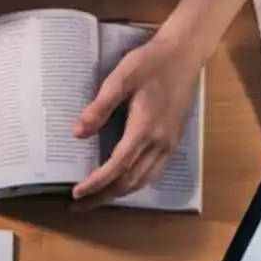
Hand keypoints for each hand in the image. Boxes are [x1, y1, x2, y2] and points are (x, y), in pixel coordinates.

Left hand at [70, 32, 202, 211]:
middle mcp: (159, 142)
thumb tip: (78, 133)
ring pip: (143, 180)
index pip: (117, 165)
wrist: (184, 54)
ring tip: (95, 199)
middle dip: (102, 196)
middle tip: (78, 205)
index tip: (76, 193)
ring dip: (118, 193)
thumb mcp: (121, 78)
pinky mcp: (172, 140)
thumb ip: (99, 107)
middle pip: (129, 181)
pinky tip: (120, 182)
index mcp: (145, 128)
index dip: (96, 182)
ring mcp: (169, 143)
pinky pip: (152, 172)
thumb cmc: (150, 62)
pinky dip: (134, 183)